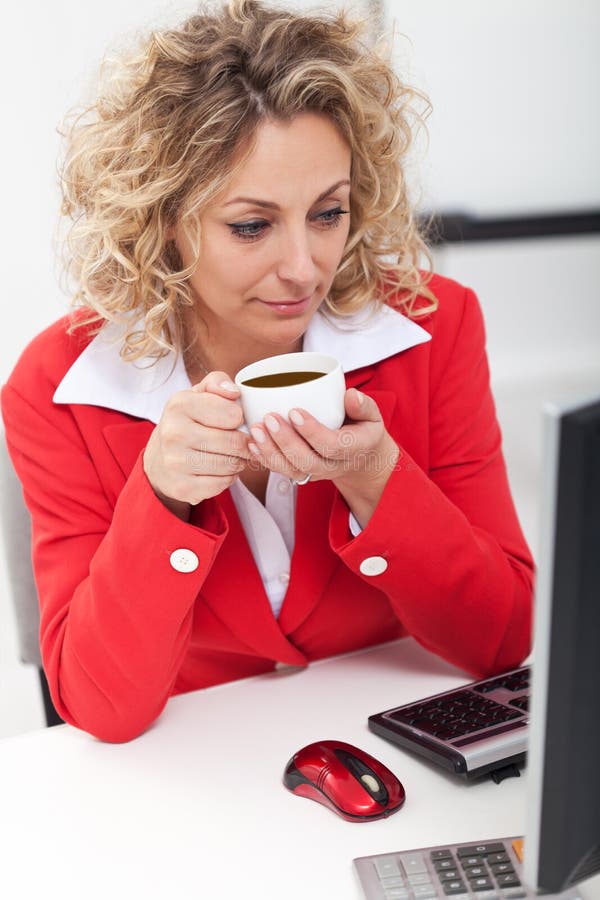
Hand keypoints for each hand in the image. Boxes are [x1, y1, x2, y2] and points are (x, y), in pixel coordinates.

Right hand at [143, 372, 252, 516]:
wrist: (158, 461)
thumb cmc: (187, 422)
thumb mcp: (198, 395)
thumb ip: (217, 383)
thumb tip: (234, 392)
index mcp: (180, 404)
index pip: (234, 413)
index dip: (240, 418)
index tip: (233, 421)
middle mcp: (174, 432)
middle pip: (235, 442)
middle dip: (245, 444)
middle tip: (241, 443)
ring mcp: (175, 462)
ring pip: (231, 464)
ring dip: (238, 462)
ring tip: (230, 455)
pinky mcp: (181, 487)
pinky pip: (222, 484)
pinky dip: (228, 478)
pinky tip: (219, 470)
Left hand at [247, 388, 399, 527]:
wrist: (361, 458)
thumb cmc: (363, 429)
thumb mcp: (372, 416)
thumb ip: (364, 405)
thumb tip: (350, 394)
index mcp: (353, 450)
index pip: (332, 445)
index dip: (312, 431)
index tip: (294, 411)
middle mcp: (333, 466)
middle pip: (306, 460)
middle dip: (285, 441)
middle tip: (269, 418)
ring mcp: (315, 472)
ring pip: (291, 469)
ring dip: (270, 451)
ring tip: (256, 430)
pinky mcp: (301, 472)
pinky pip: (281, 470)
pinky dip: (264, 458)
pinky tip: (252, 442)